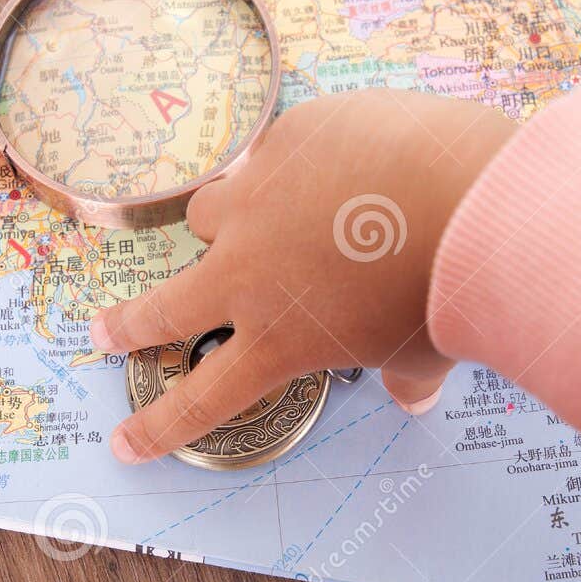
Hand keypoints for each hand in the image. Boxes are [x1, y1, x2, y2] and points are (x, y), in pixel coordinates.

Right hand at [89, 89, 514, 463]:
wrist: (475, 204)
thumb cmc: (450, 299)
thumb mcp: (422, 355)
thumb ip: (404, 378)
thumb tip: (414, 400)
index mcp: (277, 342)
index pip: (202, 401)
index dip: (158, 427)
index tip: (124, 441)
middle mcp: (248, 273)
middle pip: (166, 305)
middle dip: (129, 323)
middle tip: (105, 331)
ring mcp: (258, 199)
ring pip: (210, 212)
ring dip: (227, 223)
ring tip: (265, 218)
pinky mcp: (286, 140)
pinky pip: (274, 155)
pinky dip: (297, 166)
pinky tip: (341, 162)